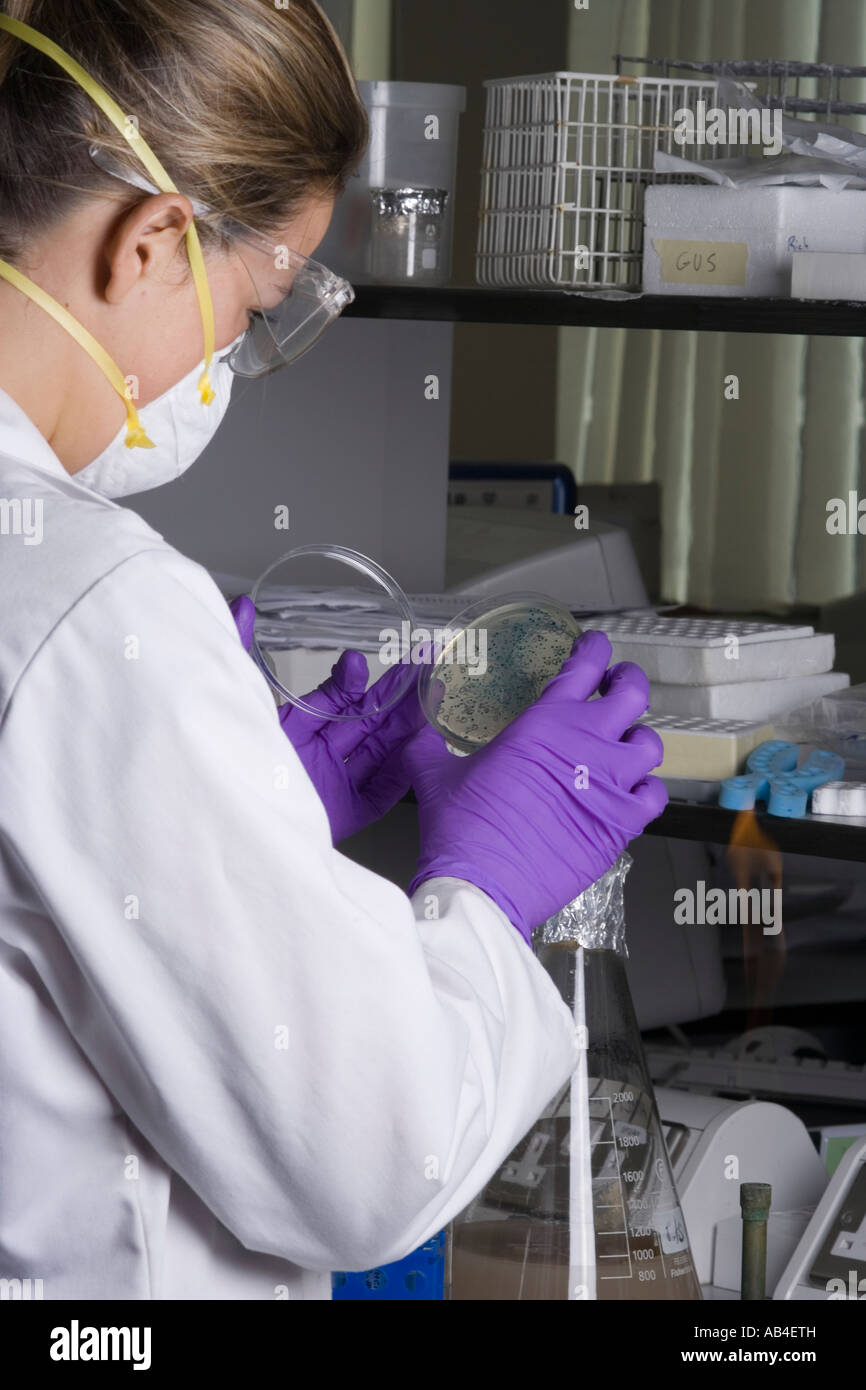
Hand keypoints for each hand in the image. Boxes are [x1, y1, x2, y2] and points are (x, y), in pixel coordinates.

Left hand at [230, 595, 424, 841]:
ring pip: (383, 748)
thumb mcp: (237, 703)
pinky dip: (405, 768)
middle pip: (370, 719)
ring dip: (410, 721)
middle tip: (426, 660)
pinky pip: (385, 789)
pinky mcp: (349, 813)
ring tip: (434, 691)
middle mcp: (322, 753)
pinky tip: (423, 743)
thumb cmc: (229, 761)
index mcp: (297, 729)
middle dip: (400, 690)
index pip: (335, 698)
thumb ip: (239, 653)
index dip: (351, 679)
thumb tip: (243, 606)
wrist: (229, 822)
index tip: (356, 663)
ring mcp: (338, 784)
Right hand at [403, 630, 666, 942]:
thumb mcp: (433, 772)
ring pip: (649, 744)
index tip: (593, 649)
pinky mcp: (621, 825)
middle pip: (632, 692)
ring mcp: (610, 784)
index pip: (586, 664)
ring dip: (635, 739)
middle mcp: (587, 744)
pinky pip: (654, 795)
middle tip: (615, 687)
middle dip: (626, 682)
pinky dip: (644, 790)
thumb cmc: (460, 829)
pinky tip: (627, 793)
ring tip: (620, 745)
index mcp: (544, 721)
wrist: (482, 884)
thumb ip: (430, 740)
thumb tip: (420, 725)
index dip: (594, 649)